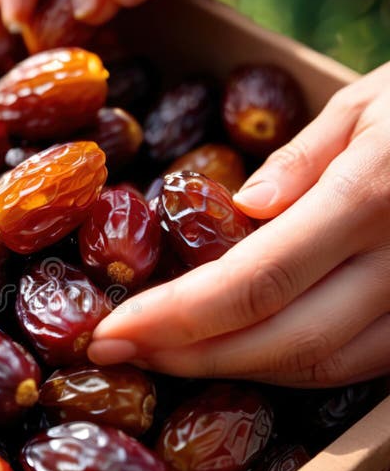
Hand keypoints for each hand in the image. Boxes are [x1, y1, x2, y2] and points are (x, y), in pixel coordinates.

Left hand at [88, 61, 389, 386]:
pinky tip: (235, 352)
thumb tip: (244, 209)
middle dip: (184, 356)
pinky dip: (286, 366)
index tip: (108, 332)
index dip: (173, 319)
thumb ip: (305, 158)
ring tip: (160, 355)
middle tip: (113, 352)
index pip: (252, 283)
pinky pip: (356, 365)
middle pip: (277, 341)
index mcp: (374, 198)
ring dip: (229, 369)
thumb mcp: (371, 101)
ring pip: (317, 367)